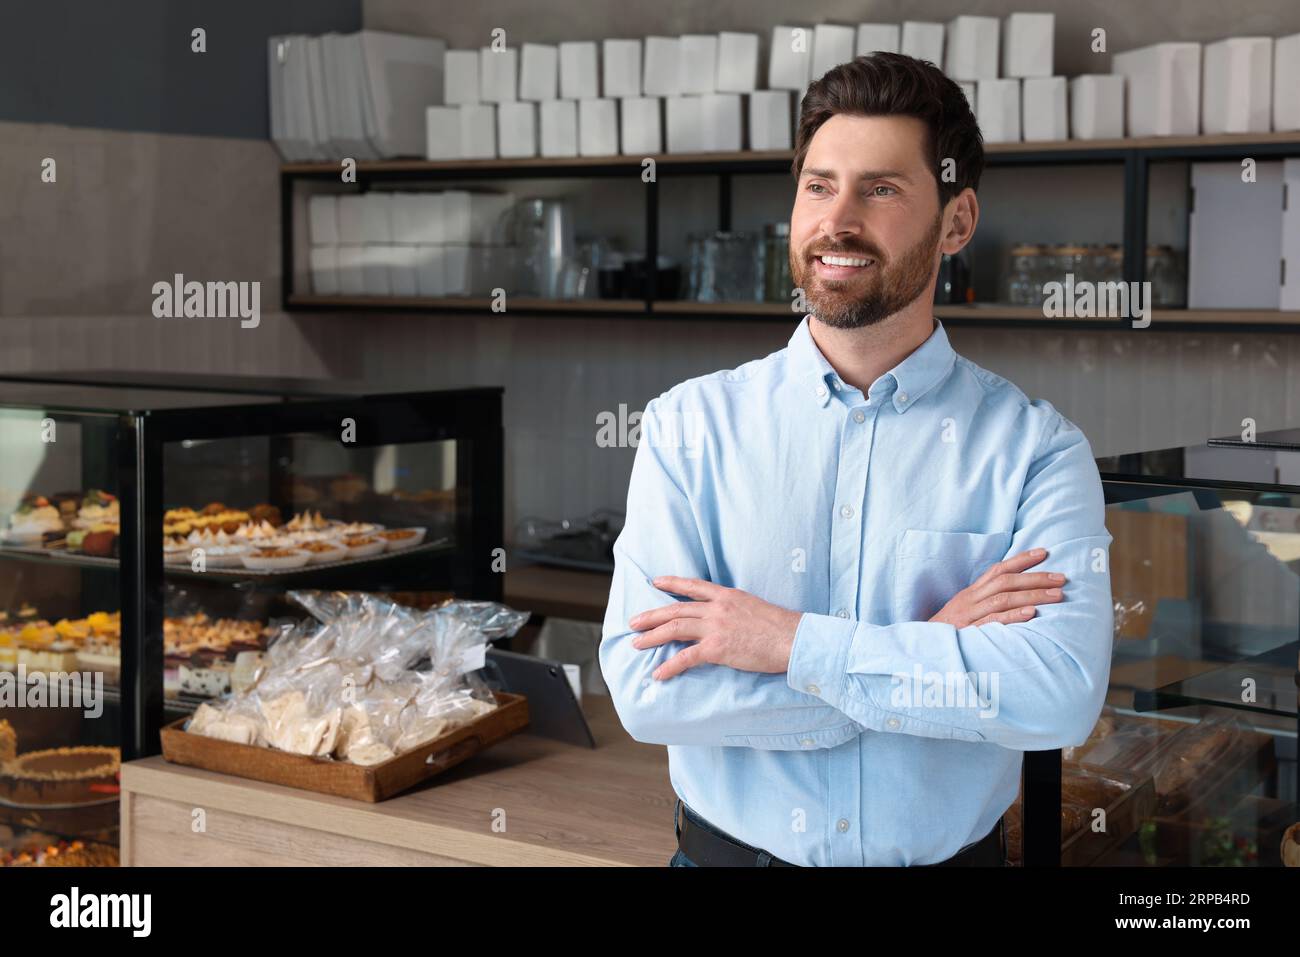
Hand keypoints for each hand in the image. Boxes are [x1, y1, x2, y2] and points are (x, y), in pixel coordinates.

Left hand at [627, 577, 801, 679]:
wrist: (793, 638)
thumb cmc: (781, 627)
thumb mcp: (755, 607)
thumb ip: (736, 609)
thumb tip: (729, 618)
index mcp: (727, 596)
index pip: (694, 586)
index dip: (672, 583)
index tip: (656, 582)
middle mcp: (717, 608)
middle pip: (676, 608)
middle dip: (652, 616)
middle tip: (634, 622)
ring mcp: (716, 627)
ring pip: (675, 628)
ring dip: (652, 636)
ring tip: (637, 644)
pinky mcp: (718, 648)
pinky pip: (686, 657)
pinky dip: (669, 666)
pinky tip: (658, 673)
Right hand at [929, 547, 1065, 627]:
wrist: (922, 648)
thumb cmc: (948, 632)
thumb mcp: (965, 611)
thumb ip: (986, 602)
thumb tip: (1016, 596)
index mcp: (971, 593)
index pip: (998, 569)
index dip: (1021, 559)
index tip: (1044, 553)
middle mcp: (970, 600)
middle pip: (1005, 581)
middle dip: (1036, 577)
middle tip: (1062, 578)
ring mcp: (969, 615)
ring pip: (1003, 599)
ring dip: (1032, 595)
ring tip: (1057, 595)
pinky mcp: (969, 632)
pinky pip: (993, 621)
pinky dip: (1013, 616)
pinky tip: (1031, 613)